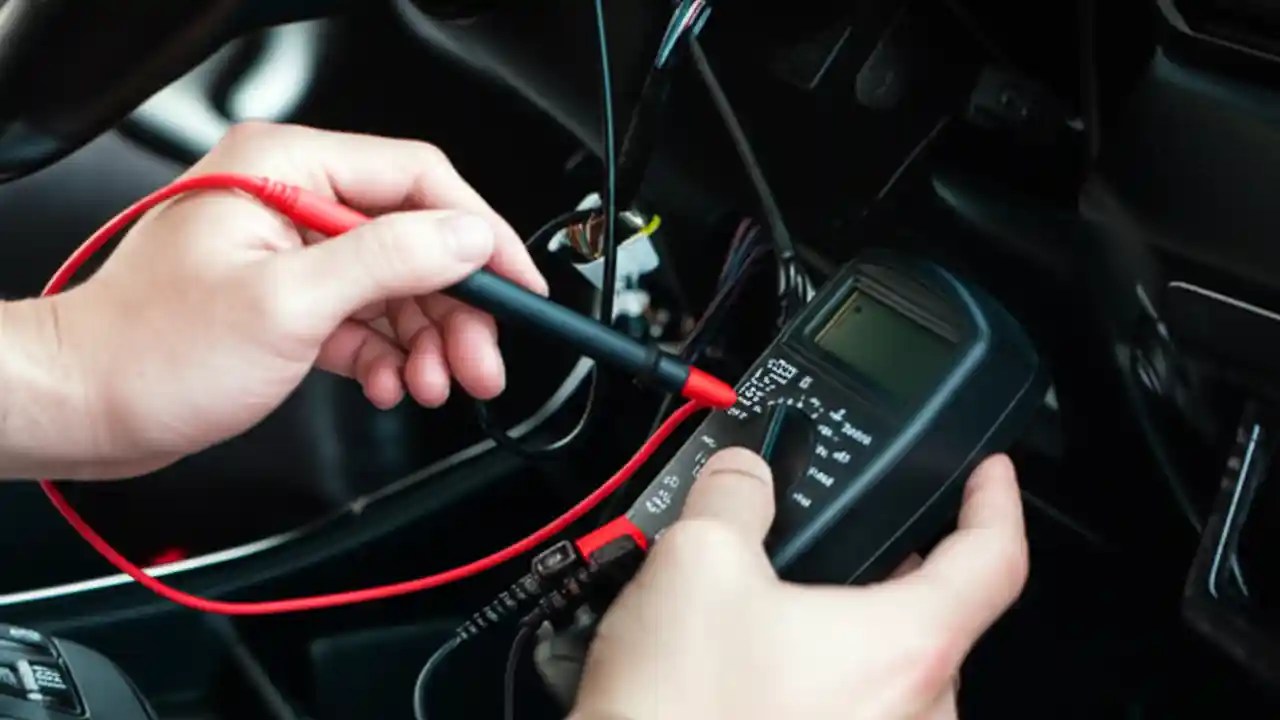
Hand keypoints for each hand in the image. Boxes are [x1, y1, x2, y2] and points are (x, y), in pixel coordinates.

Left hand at [7, 122, 545, 478]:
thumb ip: (386, 261)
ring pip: (396, 287)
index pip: (417, 180)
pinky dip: (387, 354)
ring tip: (433, 383)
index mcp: (286, 167)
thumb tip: (465, 237)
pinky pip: (366, 317)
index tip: (517, 283)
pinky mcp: (290, 297)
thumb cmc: (150, 351)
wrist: (85, 407)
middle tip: (480, 361)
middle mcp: (293, 198)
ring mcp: (292, 250)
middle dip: (454, 309)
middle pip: (414, 241)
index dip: (478, 233)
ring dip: (425, 340)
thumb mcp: (286, 304)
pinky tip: (390, 382)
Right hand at [572, 451, 1028, 719]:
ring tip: (770, 622)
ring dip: (844, 639)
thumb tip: (744, 476)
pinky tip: (759, 678)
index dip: (996, 504)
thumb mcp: (696, 564)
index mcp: (906, 649)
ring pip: (890, 675)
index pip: (994, 560)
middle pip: (931, 621)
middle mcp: (917, 715)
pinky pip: (859, 718)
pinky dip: (823, 688)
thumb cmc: (679, 717)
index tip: (990, 479)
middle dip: (884, 578)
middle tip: (833, 550)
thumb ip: (737, 496)